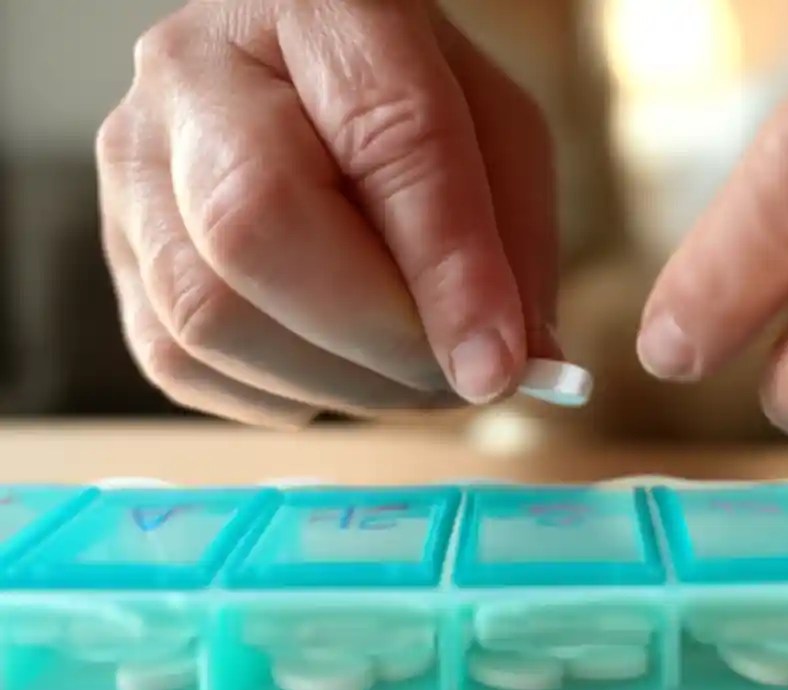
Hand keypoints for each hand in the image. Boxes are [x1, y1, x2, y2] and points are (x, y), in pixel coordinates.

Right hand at [97, 0, 558, 426]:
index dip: (448, 267)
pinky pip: (181, 363)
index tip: (497, 364)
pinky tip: (341, 368)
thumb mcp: (495, 132)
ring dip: (339, 383)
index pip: (387, 137)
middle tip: (456, 379)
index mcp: (318, 6)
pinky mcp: (116, 247)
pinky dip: (284, 395)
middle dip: (378, 337)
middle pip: (255, 226)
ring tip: (413, 379)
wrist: (300, 77)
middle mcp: (196, 70)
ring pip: (206, 314)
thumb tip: (509, 365)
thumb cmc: (409, 98)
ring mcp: (135, 160)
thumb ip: (513, 239)